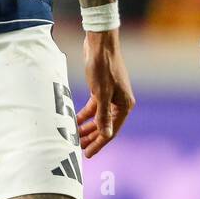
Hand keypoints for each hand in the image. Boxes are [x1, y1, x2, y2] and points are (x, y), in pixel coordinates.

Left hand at [76, 28, 134, 158]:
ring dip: (87, 127)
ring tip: (75, 138)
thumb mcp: (101, 93)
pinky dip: (85, 114)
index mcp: (124, 105)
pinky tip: (75, 120)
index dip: (99, 143)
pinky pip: (93, 107)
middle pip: (105, 126)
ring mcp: (110, 95)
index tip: (87, 154)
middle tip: (78, 148)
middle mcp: (119, 102)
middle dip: (92, 137)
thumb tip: (105, 135)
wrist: (100, 43)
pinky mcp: (101, 89)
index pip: (111, 131)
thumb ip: (102, 115)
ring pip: (98, 117)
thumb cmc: (103, 67)